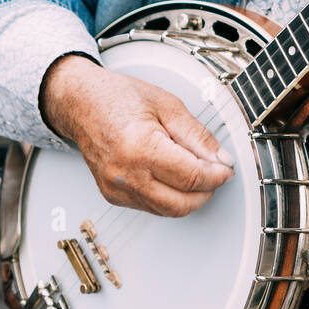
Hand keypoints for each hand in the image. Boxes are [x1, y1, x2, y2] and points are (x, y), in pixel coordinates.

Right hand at [41, 54, 234, 216]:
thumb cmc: (119, 98)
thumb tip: (222, 159)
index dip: (217, 176)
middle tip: (216, 173)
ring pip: (167, 210)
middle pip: (181, 203)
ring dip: (189, 198)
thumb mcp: (168, 105)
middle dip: (207, 191)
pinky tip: (173, 176)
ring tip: (196, 173)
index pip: (191, 177)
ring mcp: (116, 188)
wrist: (80, 103)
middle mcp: (125, 173)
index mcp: (140, 147)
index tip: (227, 169)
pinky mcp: (113, 195)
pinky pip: (151, 207)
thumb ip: (198, 135)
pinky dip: (169, 197)